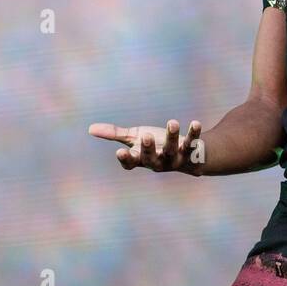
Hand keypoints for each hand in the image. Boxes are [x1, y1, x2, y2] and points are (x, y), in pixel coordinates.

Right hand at [87, 119, 204, 174]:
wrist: (186, 155)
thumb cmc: (155, 144)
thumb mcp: (134, 138)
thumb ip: (115, 134)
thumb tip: (90, 129)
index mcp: (141, 159)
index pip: (131, 163)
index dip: (126, 159)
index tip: (120, 151)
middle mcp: (158, 162)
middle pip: (151, 159)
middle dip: (148, 148)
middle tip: (145, 136)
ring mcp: (175, 159)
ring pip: (172, 150)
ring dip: (172, 137)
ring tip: (172, 122)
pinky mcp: (191, 152)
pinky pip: (192, 144)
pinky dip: (194, 134)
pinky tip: (195, 123)